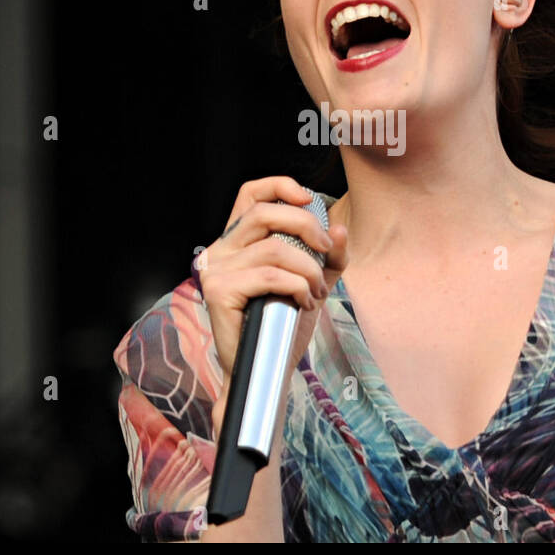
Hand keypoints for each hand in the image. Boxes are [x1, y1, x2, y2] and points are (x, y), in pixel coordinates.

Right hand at [198, 177, 349, 419]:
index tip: (309, 199)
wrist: (266, 367)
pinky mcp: (219, 291)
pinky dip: (297, 286)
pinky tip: (303, 302)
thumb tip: (339, 229)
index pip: (250, 195)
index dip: (278, 186)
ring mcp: (216, 270)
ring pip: (274, 249)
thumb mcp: (314, 282)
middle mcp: (220, 250)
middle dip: (305, 227)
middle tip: (326, 251)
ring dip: (307, 270)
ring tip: (316, 292)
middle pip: (264, 214)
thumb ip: (329, 257)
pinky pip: (269, 276)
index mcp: (238, 241)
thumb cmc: (283, 323)